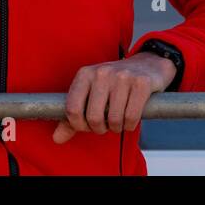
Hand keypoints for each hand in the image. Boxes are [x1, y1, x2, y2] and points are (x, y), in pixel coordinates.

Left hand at [53, 52, 176, 144]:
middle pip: (93, 117)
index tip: (88, 126)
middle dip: (100, 129)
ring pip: (114, 119)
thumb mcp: (91, 94)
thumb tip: (57, 138)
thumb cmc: (115, 84)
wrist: (148, 65)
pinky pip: (131, 117)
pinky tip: (130, 119)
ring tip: (119, 120)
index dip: (80, 125)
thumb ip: (73, 117)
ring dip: (117, 128)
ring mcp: (122, 76)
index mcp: (85, 74)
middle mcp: (102, 72)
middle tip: (106, 125)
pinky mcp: (141, 83)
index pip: (72, 109)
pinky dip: (130, 125)